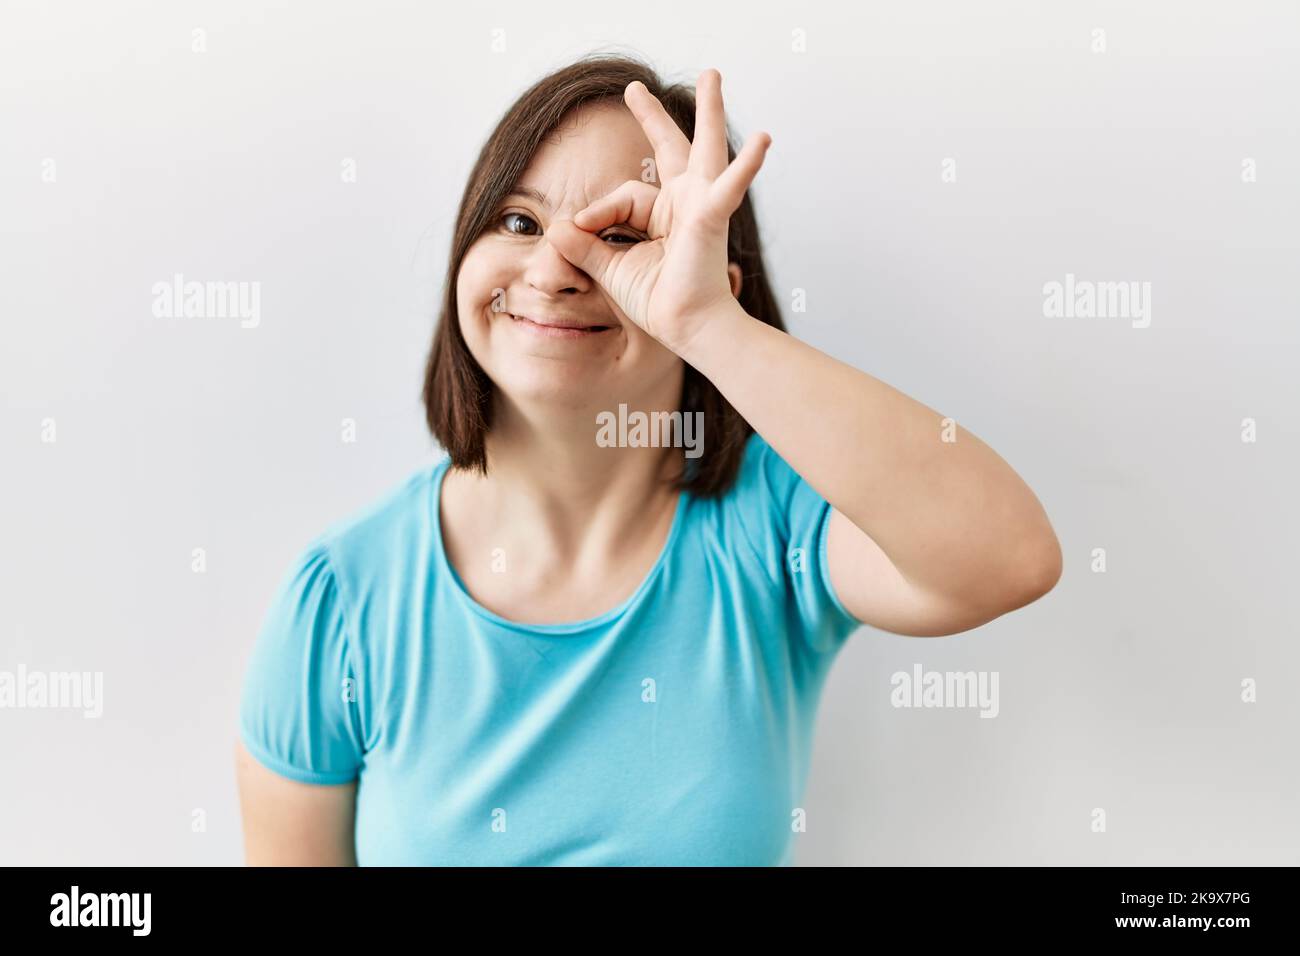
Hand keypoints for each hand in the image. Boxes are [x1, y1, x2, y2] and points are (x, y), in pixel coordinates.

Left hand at [546, 69, 770, 354]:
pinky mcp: (711, 217)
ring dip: (710, 111)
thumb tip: (554, 227)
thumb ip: (583, 246)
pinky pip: (728, 186)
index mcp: (665, 213)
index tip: (579, 228)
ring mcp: (702, 205)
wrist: (686, 329)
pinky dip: (747, 165)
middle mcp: (686, 203)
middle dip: (653, 118)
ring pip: (706, 149)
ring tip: (712, 75)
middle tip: (635, 87)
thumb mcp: (609, 268)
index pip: (623, 196)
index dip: (598, 212)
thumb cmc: (659, 302)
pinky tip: (764, 140)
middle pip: (670, 149)